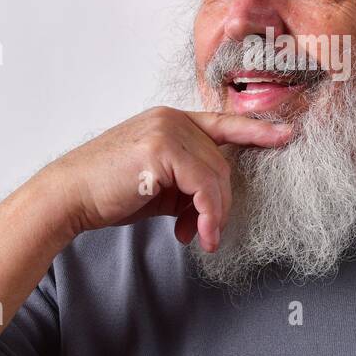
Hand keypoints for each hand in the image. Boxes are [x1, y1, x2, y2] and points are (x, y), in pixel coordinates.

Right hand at [42, 106, 293, 251]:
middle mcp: (172, 118)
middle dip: (220, 203)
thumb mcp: (158, 186)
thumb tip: (210, 209)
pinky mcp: (163, 148)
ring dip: (215, 214)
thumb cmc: (109, 193)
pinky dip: (207, 215)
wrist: (69, 196)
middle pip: (222, 161)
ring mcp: (168, 129)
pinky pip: (203, 186)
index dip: (256, 130)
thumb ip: (187, 185)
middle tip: (207, 232)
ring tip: (201, 237)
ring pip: (217, 175)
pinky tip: (197, 235)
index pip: (222, 122)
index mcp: (171, 120)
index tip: (286, 135)